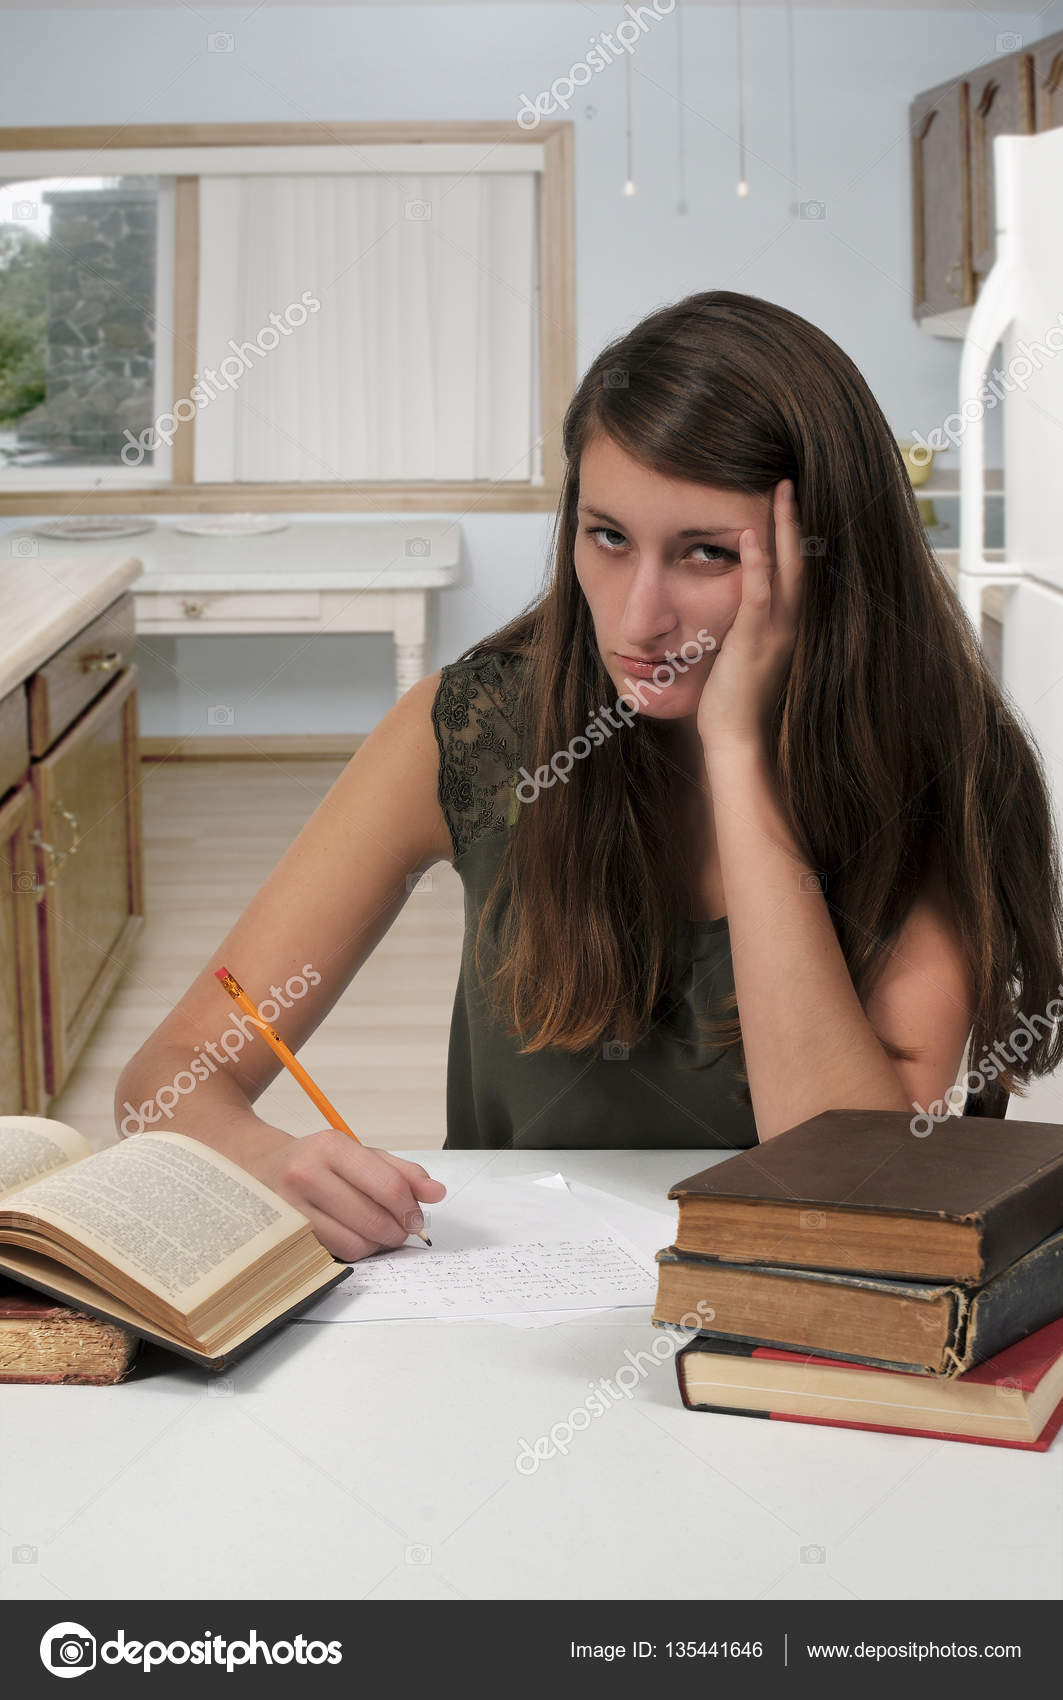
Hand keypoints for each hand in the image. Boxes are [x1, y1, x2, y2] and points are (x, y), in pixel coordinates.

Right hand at [246, 1128, 446, 1261]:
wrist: (256, 1167)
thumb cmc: (317, 1162)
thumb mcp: (358, 1154)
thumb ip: (401, 1171)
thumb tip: (437, 1192)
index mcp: (330, 1146)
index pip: (387, 1186)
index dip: (410, 1209)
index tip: (416, 1218)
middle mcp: (305, 1174)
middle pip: (373, 1220)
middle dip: (396, 1231)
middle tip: (399, 1229)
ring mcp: (289, 1207)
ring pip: (354, 1244)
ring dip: (375, 1245)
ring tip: (373, 1232)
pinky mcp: (282, 1236)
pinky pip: (333, 1255)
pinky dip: (351, 1250)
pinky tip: (349, 1236)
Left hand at [696, 478, 805, 756]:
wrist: (736, 739)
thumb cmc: (732, 699)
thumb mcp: (740, 652)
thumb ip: (742, 624)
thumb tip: (726, 599)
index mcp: (787, 625)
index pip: (797, 570)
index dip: (796, 534)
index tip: (790, 500)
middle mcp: (790, 624)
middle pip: (802, 559)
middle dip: (797, 519)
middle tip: (790, 479)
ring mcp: (776, 633)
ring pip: (789, 570)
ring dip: (785, 528)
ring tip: (782, 490)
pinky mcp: (755, 642)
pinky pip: (759, 596)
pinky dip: (756, 563)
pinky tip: (750, 534)